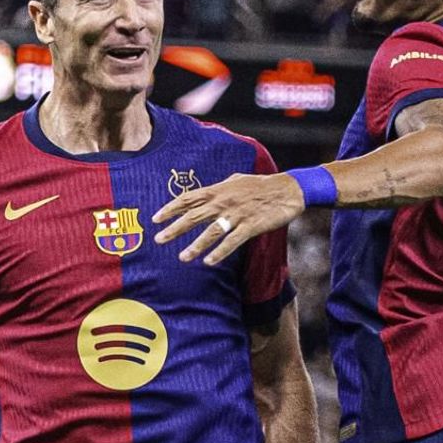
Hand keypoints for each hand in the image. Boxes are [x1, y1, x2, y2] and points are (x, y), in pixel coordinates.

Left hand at [155, 172, 304, 264]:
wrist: (288, 190)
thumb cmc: (261, 185)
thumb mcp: (236, 180)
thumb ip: (218, 187)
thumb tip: (205, 192)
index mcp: (218, 190)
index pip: (188, 198)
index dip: (170, 208)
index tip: (155, 218)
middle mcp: (223, 201)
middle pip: (193, 216)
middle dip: (174, 228)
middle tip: (158, 240)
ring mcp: (237, 214)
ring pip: (211, 232)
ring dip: (195, 246)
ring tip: (182, 257)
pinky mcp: (250, 226)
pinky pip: (232, 242)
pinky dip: (220, 252)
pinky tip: (209, 262)